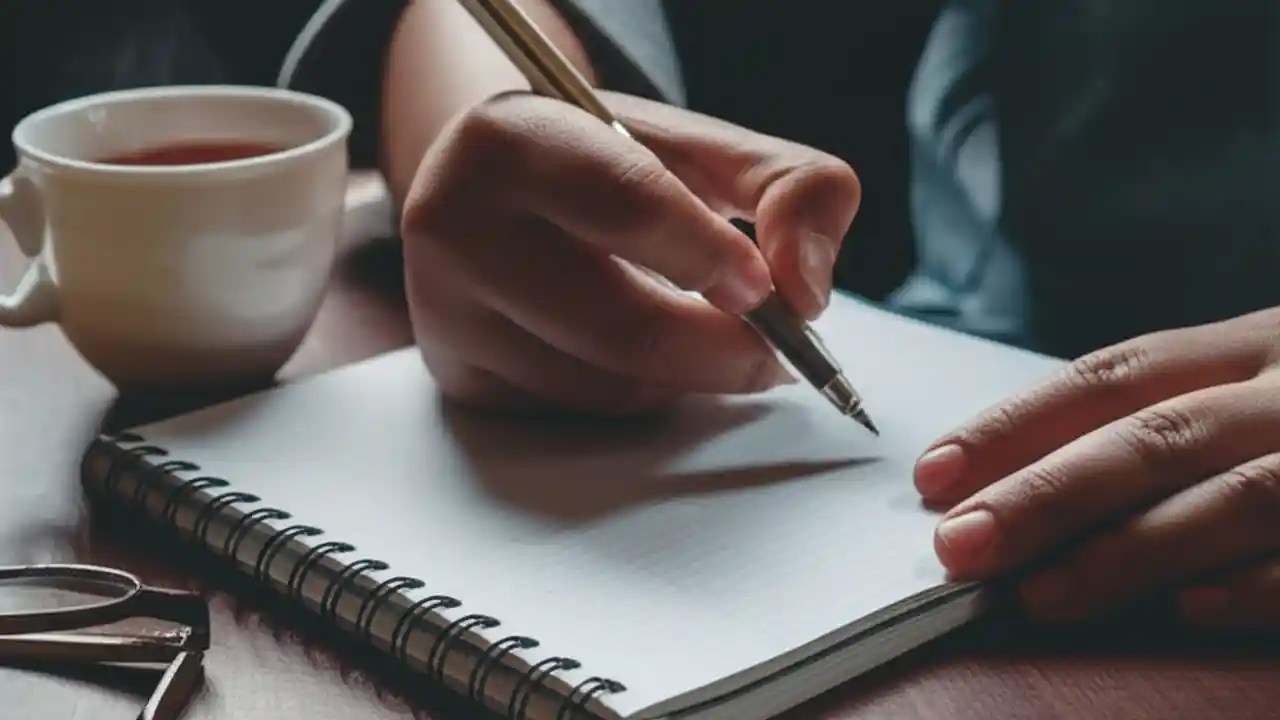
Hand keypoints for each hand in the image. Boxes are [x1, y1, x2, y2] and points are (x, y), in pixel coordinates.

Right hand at [400, 91, 859, 414]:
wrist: (490, 193)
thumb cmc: (601, 166)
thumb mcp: (696, 146)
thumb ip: (787, 186)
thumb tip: (806, 289)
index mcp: (510, 138)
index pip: (624, 202)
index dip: (712, 255)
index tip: (771, 290)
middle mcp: (454, 227)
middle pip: (618, 325)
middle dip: (722, 351)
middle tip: (776, 352)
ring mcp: (447, 314)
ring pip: (608, 385)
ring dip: (686, 378)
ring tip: (708, 336)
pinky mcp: (460, 379)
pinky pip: (584, 414)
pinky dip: (640, 396)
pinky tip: (644, 354)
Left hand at [914, 308, 1279, 631]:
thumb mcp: (1243, 390)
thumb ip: (1150, 425)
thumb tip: (1006, 493)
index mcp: (1246, 350)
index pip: (1111, 377)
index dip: (1015, 425)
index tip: (934, 475)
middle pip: (1158, 436)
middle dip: (1049, 493)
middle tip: (963, 546)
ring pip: (1239, 497)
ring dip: (1129, 549)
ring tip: (1041, 593)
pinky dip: (1252, 586)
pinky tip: (1184, 608)